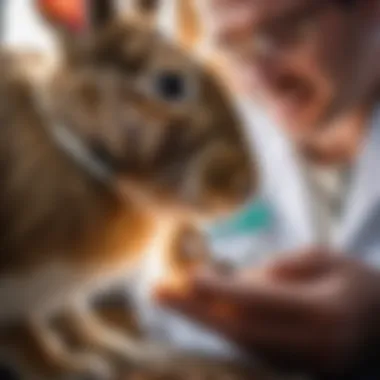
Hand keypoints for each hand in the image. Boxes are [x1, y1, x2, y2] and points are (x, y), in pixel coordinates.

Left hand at [156, 249, 379, 375]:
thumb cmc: (355, 279)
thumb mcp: (323, 258)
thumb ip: (278, 271)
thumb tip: (234, 285)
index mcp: (326, 311)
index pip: (260, 303)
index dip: (220, 290)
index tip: (187, 277)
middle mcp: (314, 346)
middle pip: (242, 331)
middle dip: (196, 312)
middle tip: (159, 293)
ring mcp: (307, 366)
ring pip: (242, 345)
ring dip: (204, 321)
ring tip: (172, 298)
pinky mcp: (301, 371)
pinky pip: (253, 351)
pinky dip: (224, 330)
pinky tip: (204, 312)